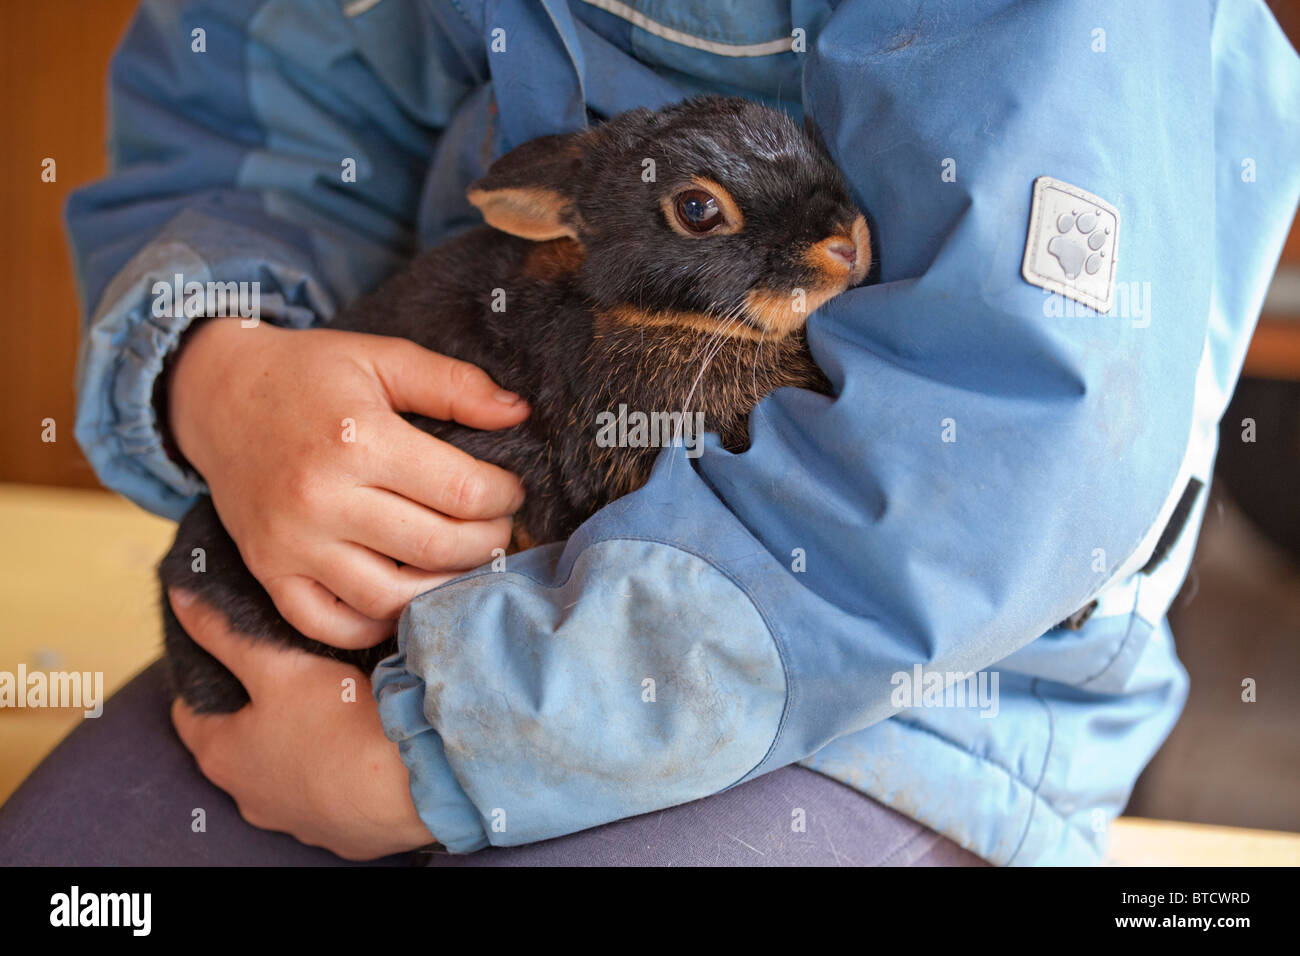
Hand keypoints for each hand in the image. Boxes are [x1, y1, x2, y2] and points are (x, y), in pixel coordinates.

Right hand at [168, 318, 527, 647]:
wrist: (218, 396)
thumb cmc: (311, 375)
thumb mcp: (382, 358)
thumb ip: (454, 384)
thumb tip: (518, 413)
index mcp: (357, 440)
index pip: (461, 491)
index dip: (503, 497)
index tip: (510, 491)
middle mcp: (321, 498)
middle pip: (434, 546)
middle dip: (485, 543)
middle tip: (498, 529)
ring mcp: (291, 543)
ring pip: (390, 597)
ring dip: (442, 590)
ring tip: (461, 564)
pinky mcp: (269, 572)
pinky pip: (331, 624)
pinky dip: (376, 625)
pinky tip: (406, 599)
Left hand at [168, 588, 434, 859]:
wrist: (409, 786)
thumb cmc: (335, 723)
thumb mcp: (276, 666)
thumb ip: (224, 634)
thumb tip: (179, 601)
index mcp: (222, 757)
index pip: (190, 714)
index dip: (203, 680)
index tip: (224, 656)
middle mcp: (250, 798)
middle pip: (239, 746)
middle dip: (255, 713)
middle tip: (283, 674)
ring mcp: (297, 822)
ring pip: (286, 774)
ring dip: (298, 747)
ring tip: (328, 708)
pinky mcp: (342, 834)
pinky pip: (331, 796)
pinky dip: (336, 773)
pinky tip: (360, 748)